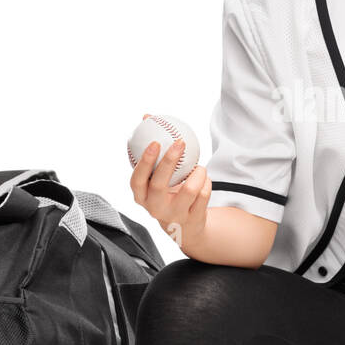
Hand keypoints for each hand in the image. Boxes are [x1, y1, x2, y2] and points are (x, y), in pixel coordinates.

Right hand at [129, 112, 210, 245]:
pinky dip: (206, 181)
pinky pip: (204, 194)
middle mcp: (155, 208)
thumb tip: (147, 117)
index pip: (137, 180)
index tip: (155, 142)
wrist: (185, 227)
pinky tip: (203, 179)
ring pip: (189, 189)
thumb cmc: (167, 193)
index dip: (145, 162)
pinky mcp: (193, 219)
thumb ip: (151, 150)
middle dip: (169, 161)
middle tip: (180, 142)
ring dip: (197, 172)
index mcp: (142, 196)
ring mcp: (175, 215)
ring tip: (198, 166)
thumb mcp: (155, 177)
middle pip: (160, 184)